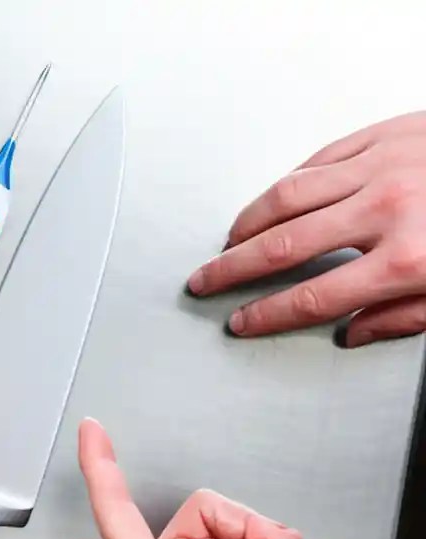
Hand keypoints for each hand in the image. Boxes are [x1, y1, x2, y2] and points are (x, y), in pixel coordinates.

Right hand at [186, 111, 425, 346]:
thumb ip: (405, 317)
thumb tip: (355, 331)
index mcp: (407, 260)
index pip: (310, 298)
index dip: (266, 315)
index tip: (241, 322)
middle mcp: (387, 211)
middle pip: (282, 247)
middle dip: (232, 270)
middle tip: (205, 281)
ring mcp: (383, 166)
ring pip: (288, 195)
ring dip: (247, 223)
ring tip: (227, 242)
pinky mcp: (386, 134)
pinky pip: (318, 160)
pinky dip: (287, 184)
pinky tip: (272, 202)